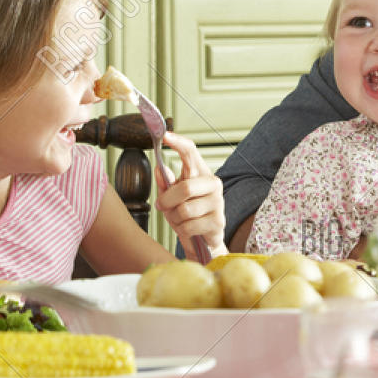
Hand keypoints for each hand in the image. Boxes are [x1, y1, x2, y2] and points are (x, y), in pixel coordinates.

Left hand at [157, 130, 227, 257]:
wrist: (203, 241)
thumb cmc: (188, 215)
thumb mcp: (172, 197)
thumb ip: (166, 183)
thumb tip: (159, 169)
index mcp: (200, 173)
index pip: (191, 153)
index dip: (178, 143)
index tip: (165, 136)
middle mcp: (213, 184)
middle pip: (185, 187)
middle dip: (168, 200)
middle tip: (162, 206)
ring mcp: (217, 203)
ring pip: (184, 210)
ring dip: (175, 218)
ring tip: (180, 220)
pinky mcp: (218, 222)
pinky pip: (189, 225)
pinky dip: (182, 230)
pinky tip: (189, 229)